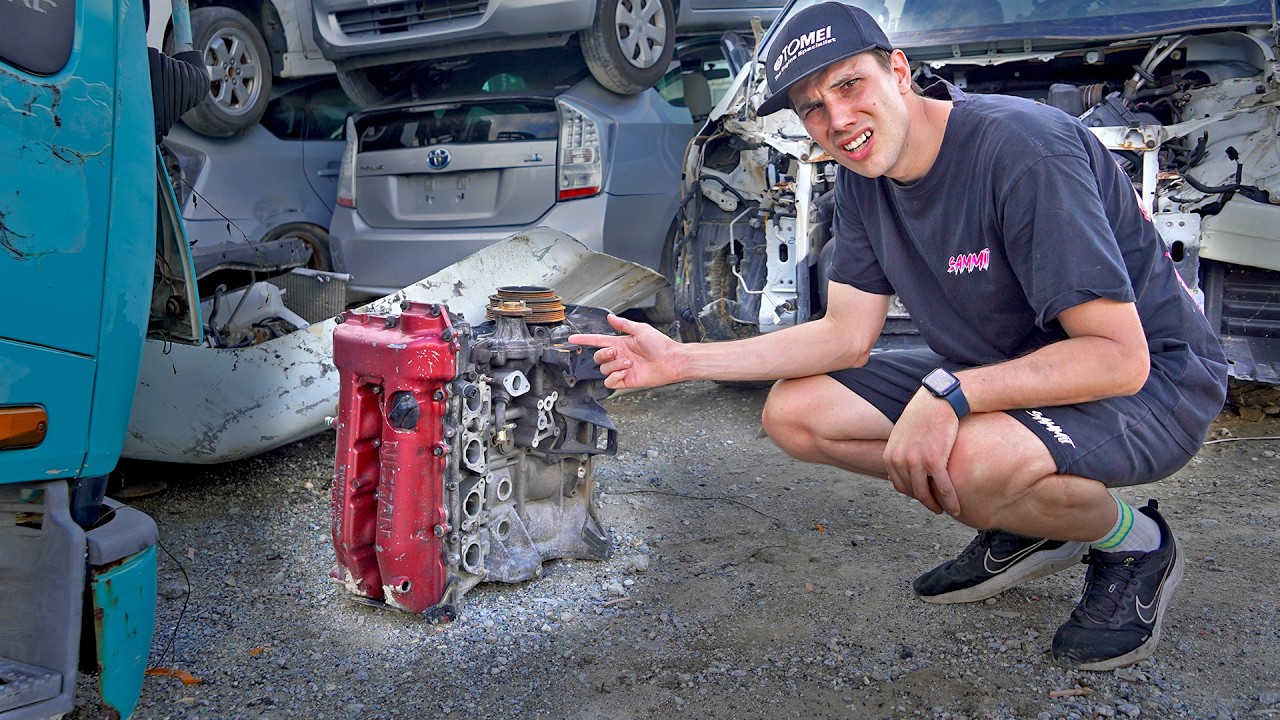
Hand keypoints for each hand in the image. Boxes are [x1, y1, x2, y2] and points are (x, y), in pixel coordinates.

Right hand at [568, 314, 682, 389]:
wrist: (671, 360)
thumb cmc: (660, 344)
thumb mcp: (641, 329)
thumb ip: (623, 325)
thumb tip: (610, 317)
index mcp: (620, 343)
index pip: (597, 341)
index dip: (584, 339)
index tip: (572, 338)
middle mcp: (619, 356)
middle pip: (598, 357)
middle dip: (604, 354)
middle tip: (616, 352)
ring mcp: (621, 369)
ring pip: (604, 369)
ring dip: (614, 365)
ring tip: (629, 363)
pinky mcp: (626, 380)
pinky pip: (610, 381)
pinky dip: (614, 377)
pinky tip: (625, 372)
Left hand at [882, 389, 961, 515]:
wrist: (939, 399)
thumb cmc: (924, 415)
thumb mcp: (904, 433)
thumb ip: (901, 451)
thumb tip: (902, 466)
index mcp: (890, 456)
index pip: (900, 485)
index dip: (913, 494)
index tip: (925, 497)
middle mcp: (899, 460)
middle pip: (913, 492)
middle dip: (926, 502)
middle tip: (937, 508)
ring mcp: (915, 461)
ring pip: (926, 494)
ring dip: (938, 506)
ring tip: (947, 510)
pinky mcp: (934, 460)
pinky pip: (942, 487)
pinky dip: (950, 500)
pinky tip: (956, 507)